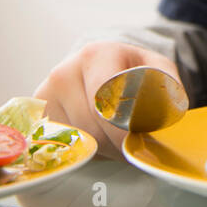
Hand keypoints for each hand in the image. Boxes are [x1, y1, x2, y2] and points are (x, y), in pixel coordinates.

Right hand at [32, 41, 183, 158]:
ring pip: (76, 139)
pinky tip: (97, 141)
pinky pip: (62, 144)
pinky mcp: (39, 116)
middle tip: (134, 148)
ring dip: (101, 149)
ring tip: (118, 141)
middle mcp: (63, 73)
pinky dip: (84, 149)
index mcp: (95, 56)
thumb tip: (167, 113)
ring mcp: (45, 95)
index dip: (121, 129)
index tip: (135, 144)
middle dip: (116, 144)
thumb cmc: (134, 70)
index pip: (104, 101)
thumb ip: (167, 89)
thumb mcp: (158, 70)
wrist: (104, 64)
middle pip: (91, 126)